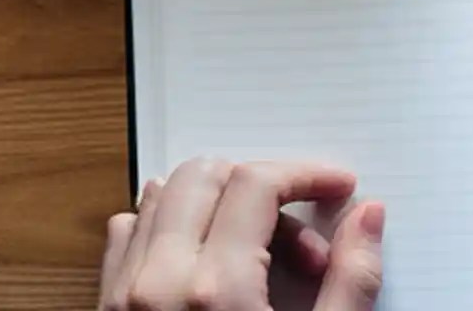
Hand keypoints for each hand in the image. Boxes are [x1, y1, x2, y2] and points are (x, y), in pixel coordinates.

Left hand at [99, 158, 384, 310]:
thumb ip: (350, 283)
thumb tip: (367, 218)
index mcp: (216, 290)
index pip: (258, 184)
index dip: (306, 174)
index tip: (336, 189)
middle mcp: (159, 283)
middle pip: (205, 174)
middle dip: (261, 187)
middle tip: (299, 234)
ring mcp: (123, 295)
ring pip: (163, 196)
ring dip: (216, 207)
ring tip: (257, 255)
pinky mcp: (105, 308)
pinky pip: (128, 235)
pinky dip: (167, 230)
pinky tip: (205, 263)